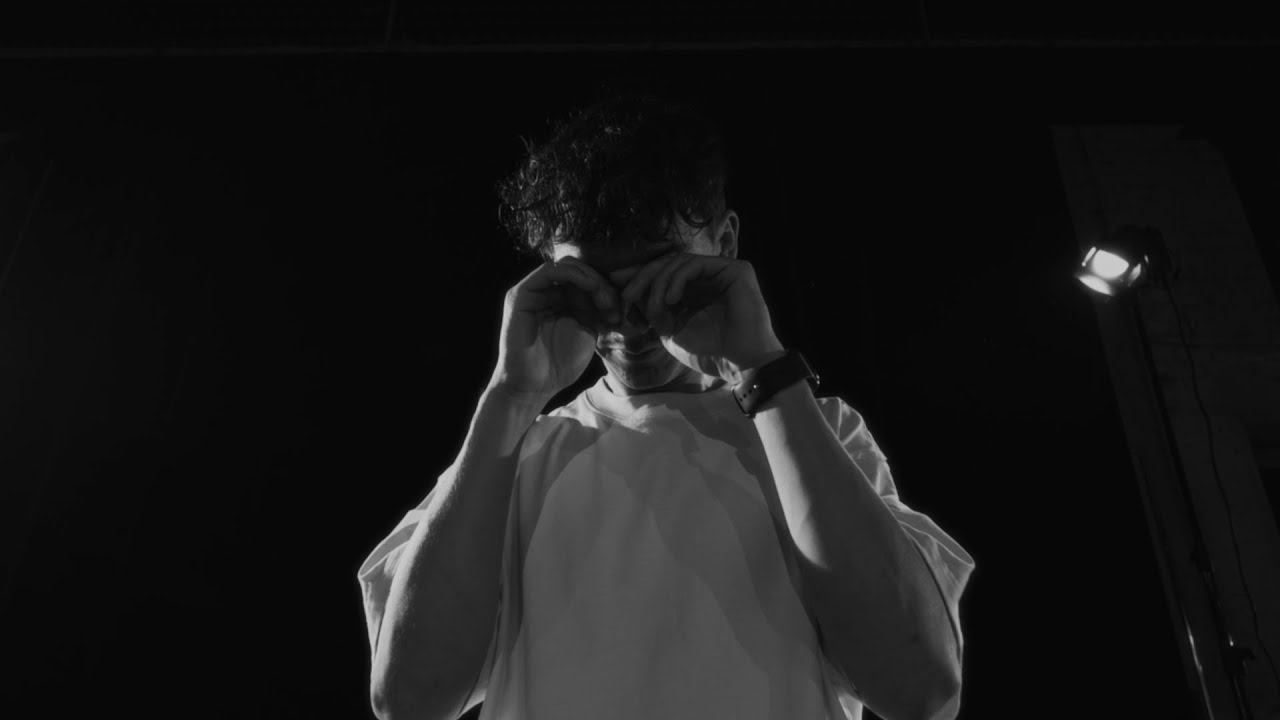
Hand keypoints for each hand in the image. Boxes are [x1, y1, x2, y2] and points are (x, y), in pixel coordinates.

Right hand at [490, 256, 620, 400]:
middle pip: (579, 269)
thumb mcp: (587, 331)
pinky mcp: (521, 294)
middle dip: (602, 283)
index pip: (585, 278)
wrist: (533, 387)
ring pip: (567, 266)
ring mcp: (532, 291)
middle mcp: (545, 292)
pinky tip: (592, 292)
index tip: (619, 310)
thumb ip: (596, 309)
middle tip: (614, 306)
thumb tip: (618, 291)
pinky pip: (550, 271)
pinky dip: (575, 277)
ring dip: (591, 279)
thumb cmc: (559, 365)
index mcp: (559, 300)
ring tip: (605, 302)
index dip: (606, 288)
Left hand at [619, 250, 784, 383]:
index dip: (637, 275)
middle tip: (626, 294)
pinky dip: (678, 279)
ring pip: (679, 262)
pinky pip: (696, 264)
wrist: (741, 365)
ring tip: (655, 307)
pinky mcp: (737, 269)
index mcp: (695, 288)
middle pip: (667, 263)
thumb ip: (653, 308)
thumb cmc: (709, 352)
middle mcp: (710, 275)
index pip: (662, 272)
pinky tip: (671, 300)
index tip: (614, 283)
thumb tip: (628, 290)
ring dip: (659, 282)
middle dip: (642, 276)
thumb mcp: (670, 329)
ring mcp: (724, 270)